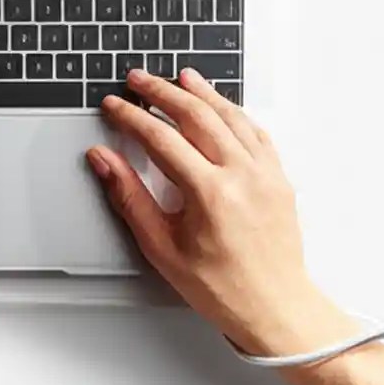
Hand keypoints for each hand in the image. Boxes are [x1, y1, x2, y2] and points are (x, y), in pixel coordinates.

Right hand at [88, 68, 357, 358]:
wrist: (274, 308)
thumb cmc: (221, 287)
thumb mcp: (161, 246)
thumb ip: (129, 196)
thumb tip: (104, 160)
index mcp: (210, 193)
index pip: (161, 138)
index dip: (131, 117)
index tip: (115, 106)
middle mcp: (242, 176)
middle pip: (196, 115)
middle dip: (162, 92)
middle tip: (139, 79)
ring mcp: (265, 173)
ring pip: (230, 116)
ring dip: (201, 92)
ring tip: (180, 77)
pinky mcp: (279, 177)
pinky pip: (256, 132)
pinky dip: (234, 112)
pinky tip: (222, 105)